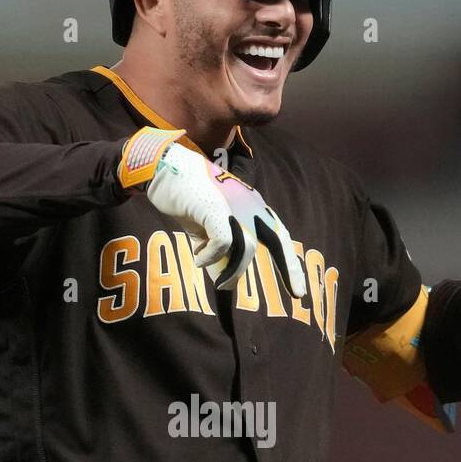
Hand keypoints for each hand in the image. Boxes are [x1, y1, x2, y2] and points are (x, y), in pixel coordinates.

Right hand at [118, 126, 304, 297]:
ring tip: (219, 284)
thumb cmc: (185, 198)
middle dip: (290, 268)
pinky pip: (223, 243)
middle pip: (278, 238)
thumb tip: (225, 282)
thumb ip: (218, 253)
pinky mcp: (214, 208)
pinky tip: (198, 260)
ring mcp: (233, 205)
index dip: (290, 262)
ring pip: (246, 249)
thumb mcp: (206, 230)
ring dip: (232, 273)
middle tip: (298, 294)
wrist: (162, 167)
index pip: (279, 236)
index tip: (297, 289)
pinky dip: (211, 258)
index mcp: (251, 207)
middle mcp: (248, 205)